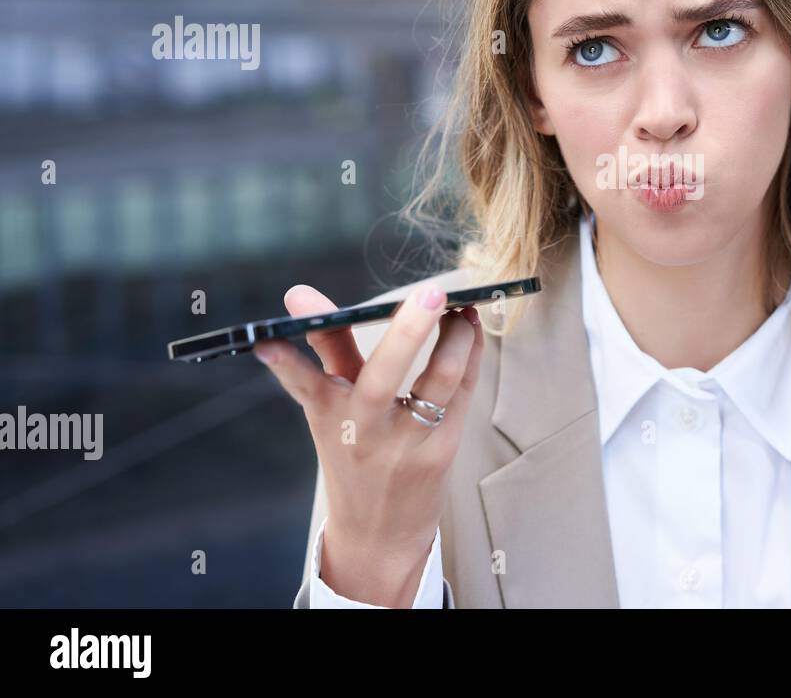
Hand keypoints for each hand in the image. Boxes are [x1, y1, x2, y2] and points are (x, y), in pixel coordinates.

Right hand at [254, 282, 483, 607]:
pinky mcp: (442, 451)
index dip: (290, 354)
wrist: (379, 533)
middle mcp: (364, 430)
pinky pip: (462, 393)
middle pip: (382, 376)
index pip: (304, 380)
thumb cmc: (355, 456)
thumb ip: (325, 351)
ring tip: (461, 308)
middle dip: (408, 330)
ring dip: (455, 337)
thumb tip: (300, 297)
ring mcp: (406, 444)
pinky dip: (469, 354)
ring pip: (439, 382)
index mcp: (328, 416)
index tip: (286, 313)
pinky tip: (470, 329)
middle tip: (431, 292)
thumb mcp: (331, 409)